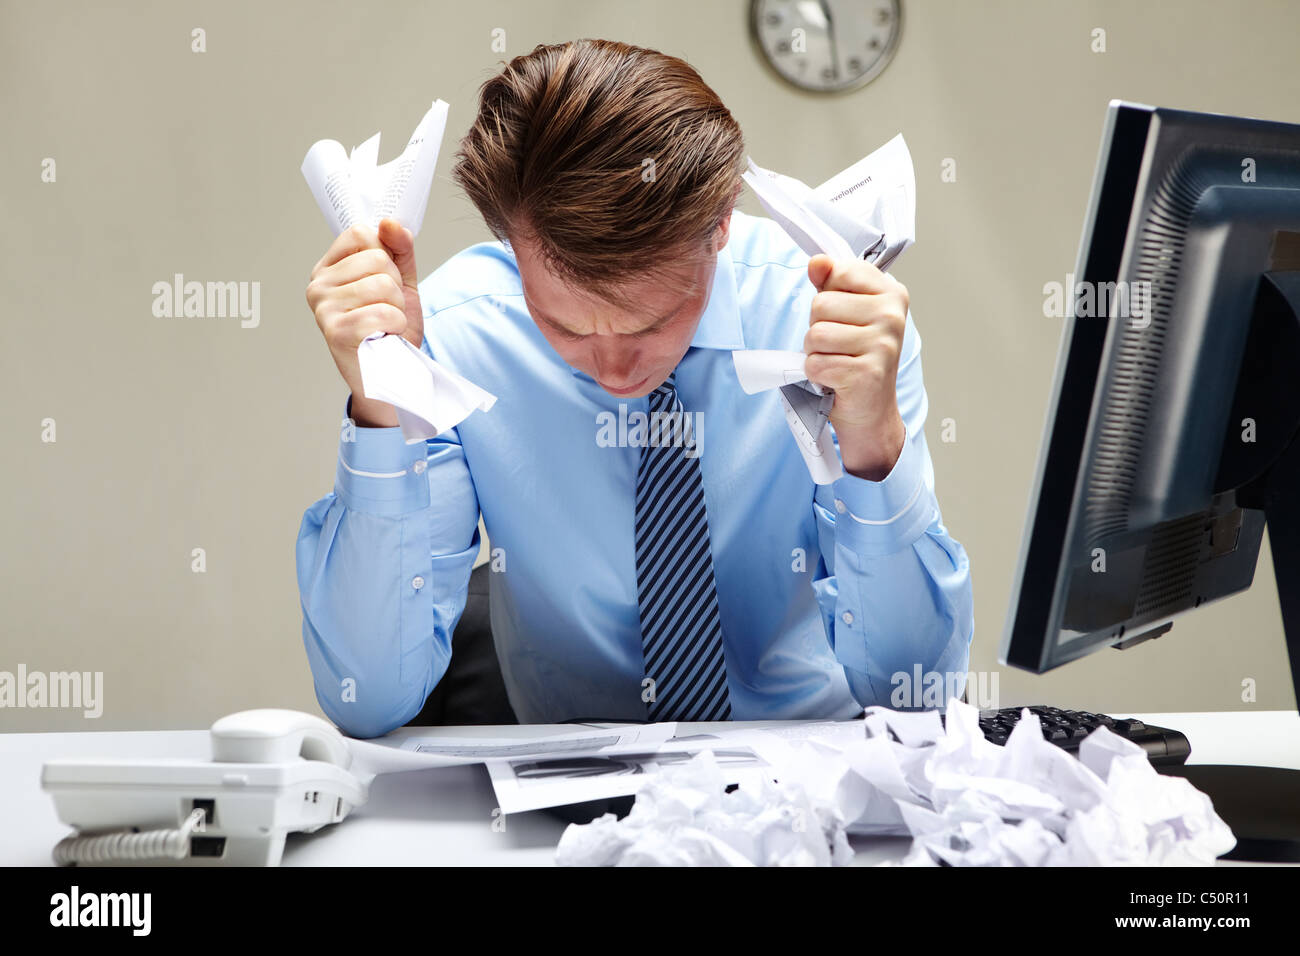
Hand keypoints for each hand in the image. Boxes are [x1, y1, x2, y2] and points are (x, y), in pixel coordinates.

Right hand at [305, 219, 422, 425]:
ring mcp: (324, 310)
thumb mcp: (401, 282)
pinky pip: (382, 312)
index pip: (361, 233)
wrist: (394, 374)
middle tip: (387, 309)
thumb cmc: (392, 329)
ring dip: (397, 308)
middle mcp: (319, 286)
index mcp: (329, 268)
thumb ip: (399, 249)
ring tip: (386, 324)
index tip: (385, 281)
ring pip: (382, 285)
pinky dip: (395, 325)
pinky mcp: (337, 333)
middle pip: (377, 259)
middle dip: (396, 287)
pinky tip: (385, 336)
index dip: (386, 256)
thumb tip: (389, 223)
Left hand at [803, 254, 907, 480]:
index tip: (842, 315)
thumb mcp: (846, 312)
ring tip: (836, 361)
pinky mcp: (866, 374)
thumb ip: (830, 281)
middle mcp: (892, 316)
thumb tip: (817, 262)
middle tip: (837, 345)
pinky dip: (816, 375)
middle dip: (817, 327)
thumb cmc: (856, 356)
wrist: (870, 409)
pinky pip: (816, 363)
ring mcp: (882, 345)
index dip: (827, 295)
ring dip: (815, 352)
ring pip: (815, 335)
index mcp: (891, 293)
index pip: (838, 272)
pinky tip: (836, 379)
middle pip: (821, 304)